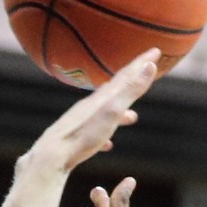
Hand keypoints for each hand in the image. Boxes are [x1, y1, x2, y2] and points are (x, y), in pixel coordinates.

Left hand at [24, 49, 158, 173]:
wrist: (49, 157)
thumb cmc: (83, 136)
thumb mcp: (111, 112)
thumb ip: (130, 90)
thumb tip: (149, 65)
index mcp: (102, 99)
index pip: (126, 75)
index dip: (142, 62)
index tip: (156, 50)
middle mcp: (90, 106)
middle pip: (115, 90)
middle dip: (132, 83)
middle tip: (144, 76)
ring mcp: (80, 121)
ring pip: (103, 111)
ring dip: (120, 111)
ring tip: (132, 116)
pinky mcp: (73, 138)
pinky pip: (93, 132)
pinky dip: (104, 133)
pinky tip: (106, 144)